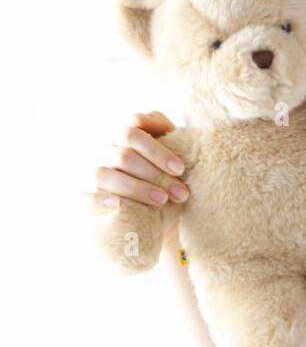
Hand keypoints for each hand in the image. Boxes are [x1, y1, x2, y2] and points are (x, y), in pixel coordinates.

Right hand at [84, 110, 189, 241]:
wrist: (147, 218)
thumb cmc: (162, 181)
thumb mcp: (169, 160)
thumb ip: (170, 137)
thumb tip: (165, 128)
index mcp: (122, 136)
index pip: (133, 129)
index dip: (157, 149)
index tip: (180, 169)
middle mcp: (103, 151)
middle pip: (124, 155)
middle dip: (155, 174)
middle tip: (181, 193)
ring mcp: (89, 173)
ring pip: (105, 174)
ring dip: (137, 188)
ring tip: (162, 200)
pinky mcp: (83, 198)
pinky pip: (84, 198)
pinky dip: (99, 200)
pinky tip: (118, 205)